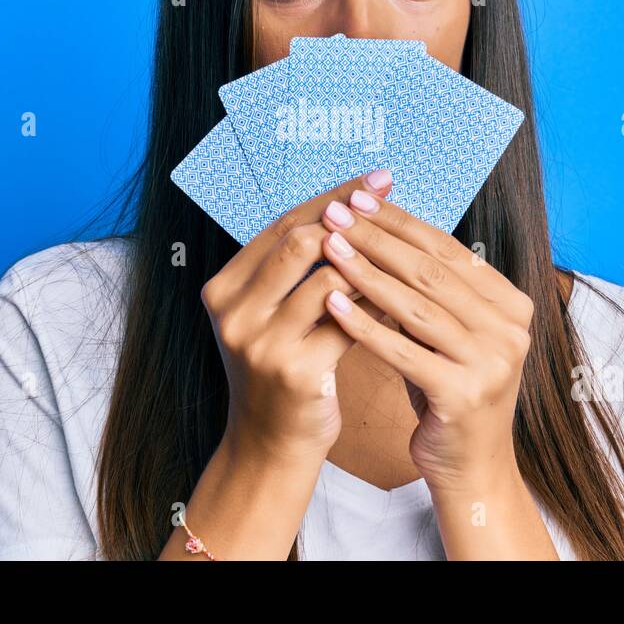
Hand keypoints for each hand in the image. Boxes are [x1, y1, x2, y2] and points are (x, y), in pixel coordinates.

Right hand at [200, 170, 394, 465]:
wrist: (270, 445)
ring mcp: (260, 343)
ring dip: (369, 262)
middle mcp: (234, 312)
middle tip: (392, 200)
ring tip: (400, 251)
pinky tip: (399, 295)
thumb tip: (353, 205)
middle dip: (353, 217)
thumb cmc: (282, 368)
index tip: (375, 179)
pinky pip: (348, 322)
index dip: (333, 197)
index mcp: (223, 289)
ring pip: (328, 278)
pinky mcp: (295, 371)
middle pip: (300, 242)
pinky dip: (376, 304)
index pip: (282, 224)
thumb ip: (295, 268)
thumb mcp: (271, 315)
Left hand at [316, 184, 534, 493]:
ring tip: (328, 247)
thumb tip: (376, 226)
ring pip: (417, 306)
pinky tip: (333, 303)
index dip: (399, 221)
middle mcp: (509, 329)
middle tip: (336, 213)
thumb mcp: (446, 333)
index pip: (447, 249)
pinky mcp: (463, 395)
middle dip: (377, 238)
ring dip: (367, 272)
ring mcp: (491, 363)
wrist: (470, 467)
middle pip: (431, 272)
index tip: (357, 198)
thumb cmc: (448, 390)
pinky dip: (365, 324)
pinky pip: (404, 350)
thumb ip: (429, 288)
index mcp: (510, 304)